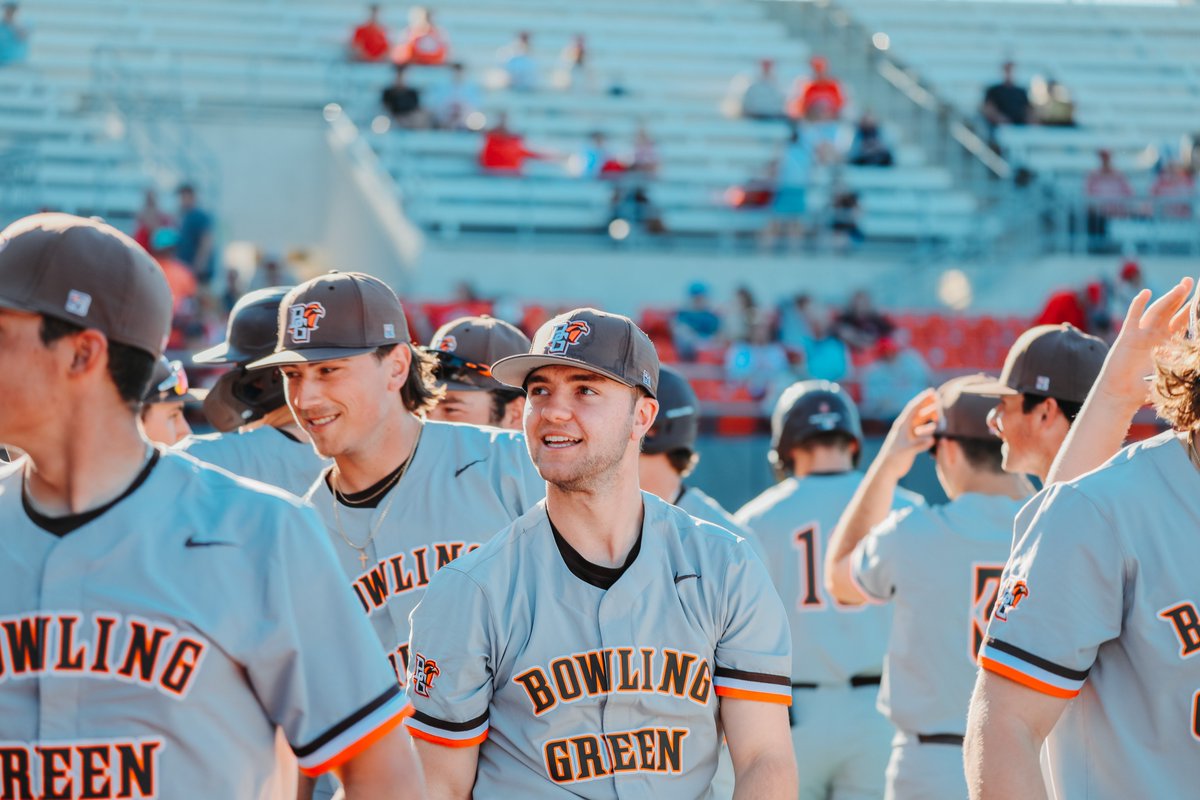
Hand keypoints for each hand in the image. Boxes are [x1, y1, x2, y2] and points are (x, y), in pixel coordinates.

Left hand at [875, 388, 938, 478]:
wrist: (888, 468)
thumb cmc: (895, 458)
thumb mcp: (907, 451)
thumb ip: (919, 445)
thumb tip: (932, 439)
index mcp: (902, 425)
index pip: (914, 408)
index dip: (923, 399)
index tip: (932, 391)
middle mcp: (905, 428)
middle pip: (919, 412)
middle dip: (928, 404)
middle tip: (939, 397)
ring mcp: (909, 434)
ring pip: (921, 422)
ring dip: (930, 416)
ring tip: (940, 412)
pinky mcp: (911, 442)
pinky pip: (922, 431)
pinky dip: (930, 428)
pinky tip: (937, 426)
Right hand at [1096, 277, 1194, 409]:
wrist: (1122, 394)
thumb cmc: (1146, 389)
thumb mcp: (1174, 373)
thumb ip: (1185, 360)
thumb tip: (1197, 353)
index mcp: (1169, 343)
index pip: (1184, 320)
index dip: (1193, 308)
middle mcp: (1156, 334)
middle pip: (1171, 310)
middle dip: (1181, 295)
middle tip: (1190, 280)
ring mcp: (1141, 333)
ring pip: (1157, 310)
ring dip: (1168, 298)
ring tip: (1180, 287)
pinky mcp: (1127, 336)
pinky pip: (1133, 317)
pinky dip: (1138, 305)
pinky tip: (1145, 293)